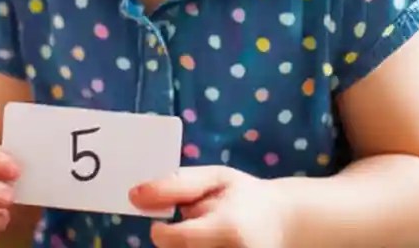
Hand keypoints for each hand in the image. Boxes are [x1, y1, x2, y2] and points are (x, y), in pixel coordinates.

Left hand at [130, 166, 290, 247]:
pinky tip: (209, 244)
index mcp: (229, 229)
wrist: (284, 224)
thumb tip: (134, 196)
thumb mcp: (215, 178)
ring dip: (187, 247)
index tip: (161, 224)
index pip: (178, 240)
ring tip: (206, 235)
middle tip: (196, 227)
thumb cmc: (246, 197)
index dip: (162, 233)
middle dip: (177, 240)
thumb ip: (175, 185)